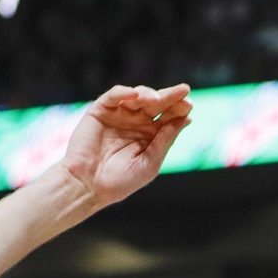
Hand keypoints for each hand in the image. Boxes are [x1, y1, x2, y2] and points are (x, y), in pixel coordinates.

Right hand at [60, 84, 192, 206]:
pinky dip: (124, 92)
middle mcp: (137, 121)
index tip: (189, 106)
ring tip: (157, 99)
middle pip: (157, 102)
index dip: (180, 109)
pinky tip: (135, 94)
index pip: (169, 116)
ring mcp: (119, 114)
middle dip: (170, 96)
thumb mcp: (150, 162)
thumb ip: (165, 140)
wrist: (88, 187)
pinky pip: (114, 96)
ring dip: (149, 93)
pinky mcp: (100, 110)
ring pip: (138, 95)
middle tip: (183, 90)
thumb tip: (187, 119)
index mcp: (151, 134)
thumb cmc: (120, 181)